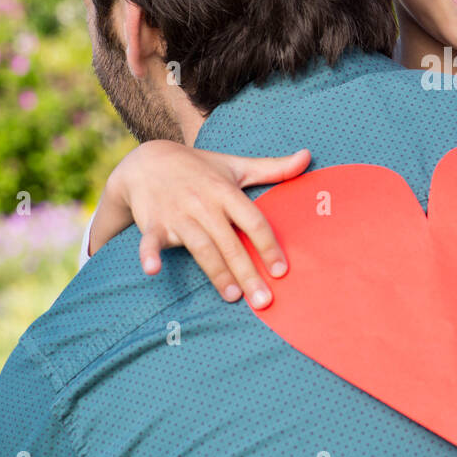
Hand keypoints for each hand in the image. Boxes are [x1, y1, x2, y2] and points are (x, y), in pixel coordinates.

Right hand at [99, 140, 310, 308]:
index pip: (253, 221)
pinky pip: (150, 241)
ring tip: (234, 296)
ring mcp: (178, 214)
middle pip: (229, 242)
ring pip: (201, 248)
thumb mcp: (236, 165)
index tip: (282, 270)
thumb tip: (307, 156)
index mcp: (225, 191)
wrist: (148, 160)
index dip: (268, 246)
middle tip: (264, 300)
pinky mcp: (154, 224)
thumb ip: (272, 167)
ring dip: (217, 273)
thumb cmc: (200, 168)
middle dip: (247, 272)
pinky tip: (152, 270)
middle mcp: (203, 204)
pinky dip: (148, 255)